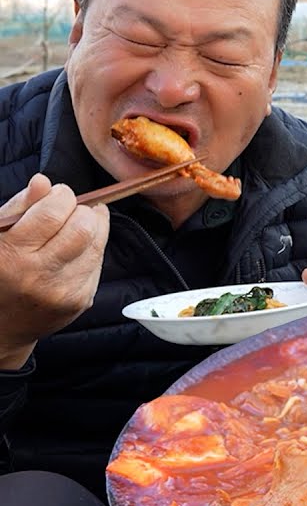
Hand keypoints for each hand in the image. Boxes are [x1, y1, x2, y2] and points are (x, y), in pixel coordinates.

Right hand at [0, 174, 109, 368]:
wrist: (1, 323)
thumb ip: (19, 207)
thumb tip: (44, 182)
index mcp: (12, 255)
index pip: (53, 213)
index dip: (63, 195)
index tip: (60, 193)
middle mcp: (39, 275)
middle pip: (83, 228)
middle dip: (83, 210)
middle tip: (74, 208)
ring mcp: (63, 291)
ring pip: (97, 244)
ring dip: (94, 227)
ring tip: (81, 222)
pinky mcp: (80, 301)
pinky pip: (98, 263)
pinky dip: (92, 249)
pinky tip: (77, 248)